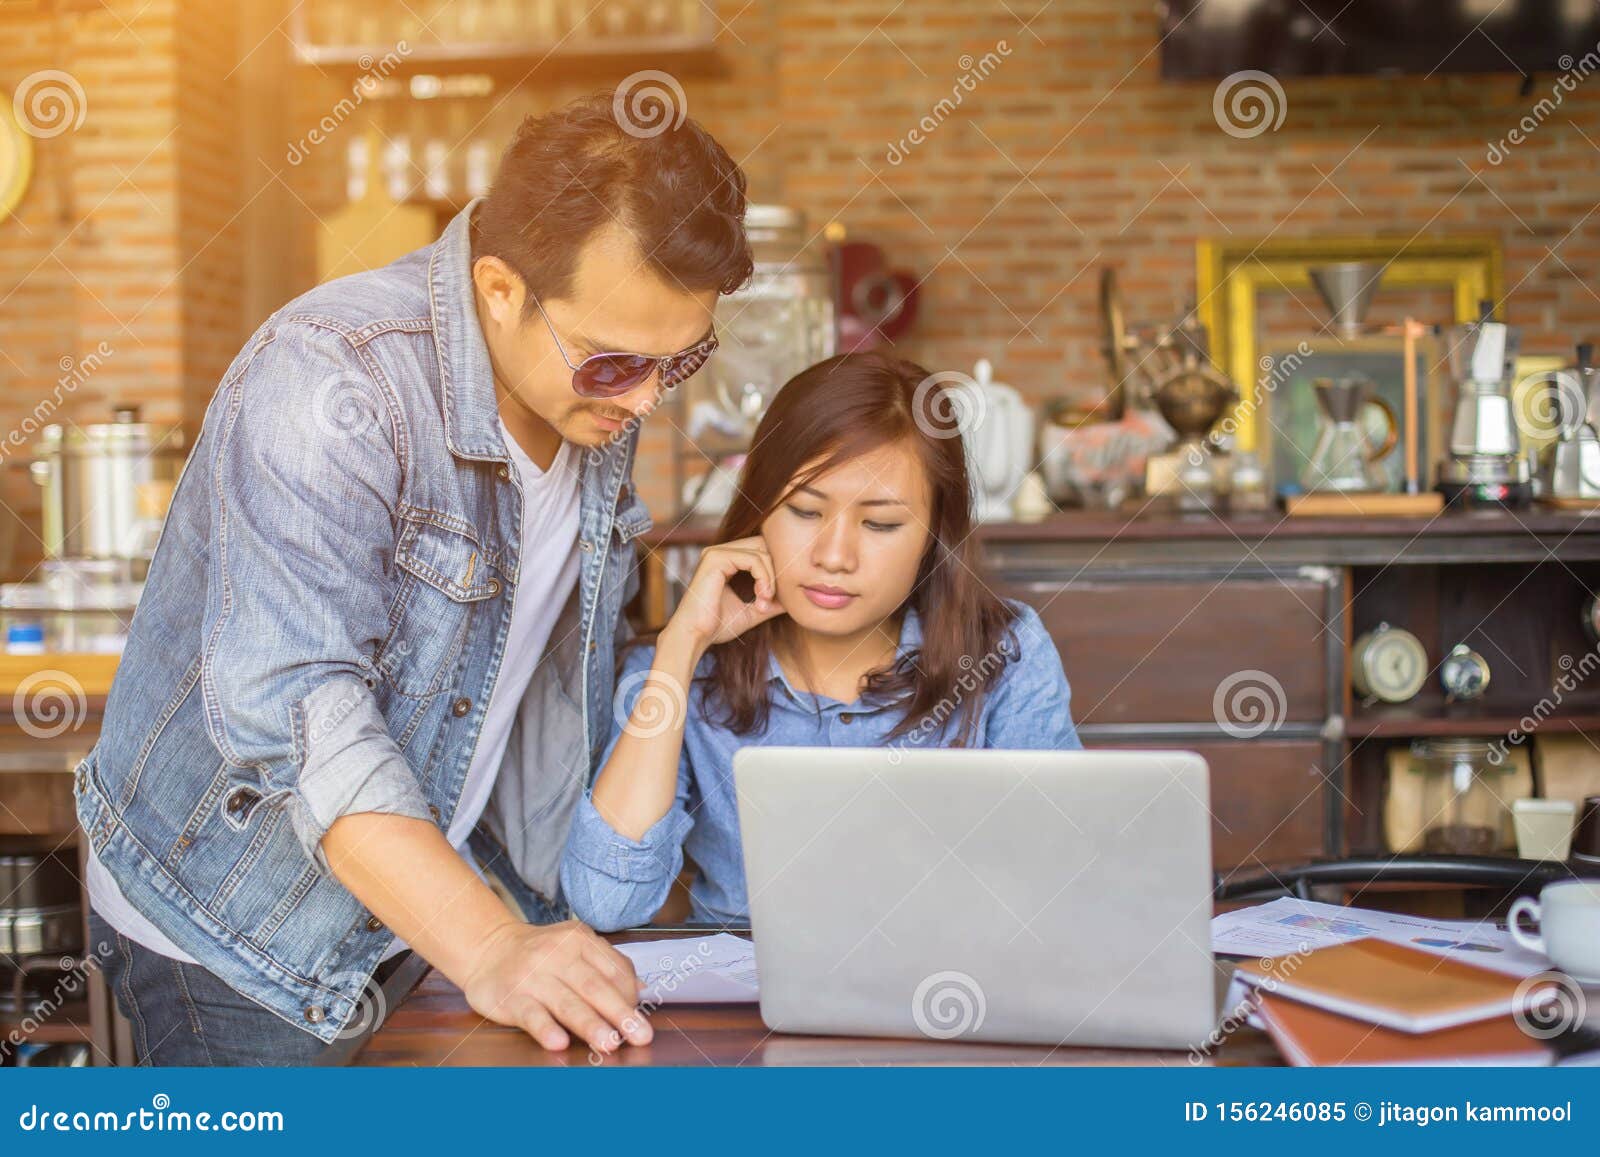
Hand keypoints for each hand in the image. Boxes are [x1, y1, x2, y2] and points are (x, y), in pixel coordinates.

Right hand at [460, 919, 651, 1053]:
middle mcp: (558, 954)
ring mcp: (533, 976)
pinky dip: (546, 1029)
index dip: (629, 997)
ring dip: (591, 1024)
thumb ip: (607, 966)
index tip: (640, 1020)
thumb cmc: (540, 954)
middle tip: (640, 1035)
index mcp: (580, 939)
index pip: (614, 969)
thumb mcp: (575, 947)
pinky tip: (559, 1042)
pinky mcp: (512, 997)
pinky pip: (531, 1015)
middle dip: (620, 1013)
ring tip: (610, 1043)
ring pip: (567, 1003)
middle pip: (595, 987)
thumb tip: (640, 991)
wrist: (488, 949)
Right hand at [663, 535, 786, 654]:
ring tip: (765, 601)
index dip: (776, 569)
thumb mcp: (752, 611)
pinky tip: (761, 595)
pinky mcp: (715, 558)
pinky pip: (753, 559)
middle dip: (776, 570)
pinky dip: (764, 577)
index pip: (762, 551)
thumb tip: (794, 596)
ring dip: (771, 578)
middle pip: (764, 545)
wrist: (695, 636)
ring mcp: (716, 553)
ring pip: (761, 552)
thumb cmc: (717, 626)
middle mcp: (720, 553)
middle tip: (773, 597)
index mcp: (725, 561)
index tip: (777, 597)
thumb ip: (770, 600)